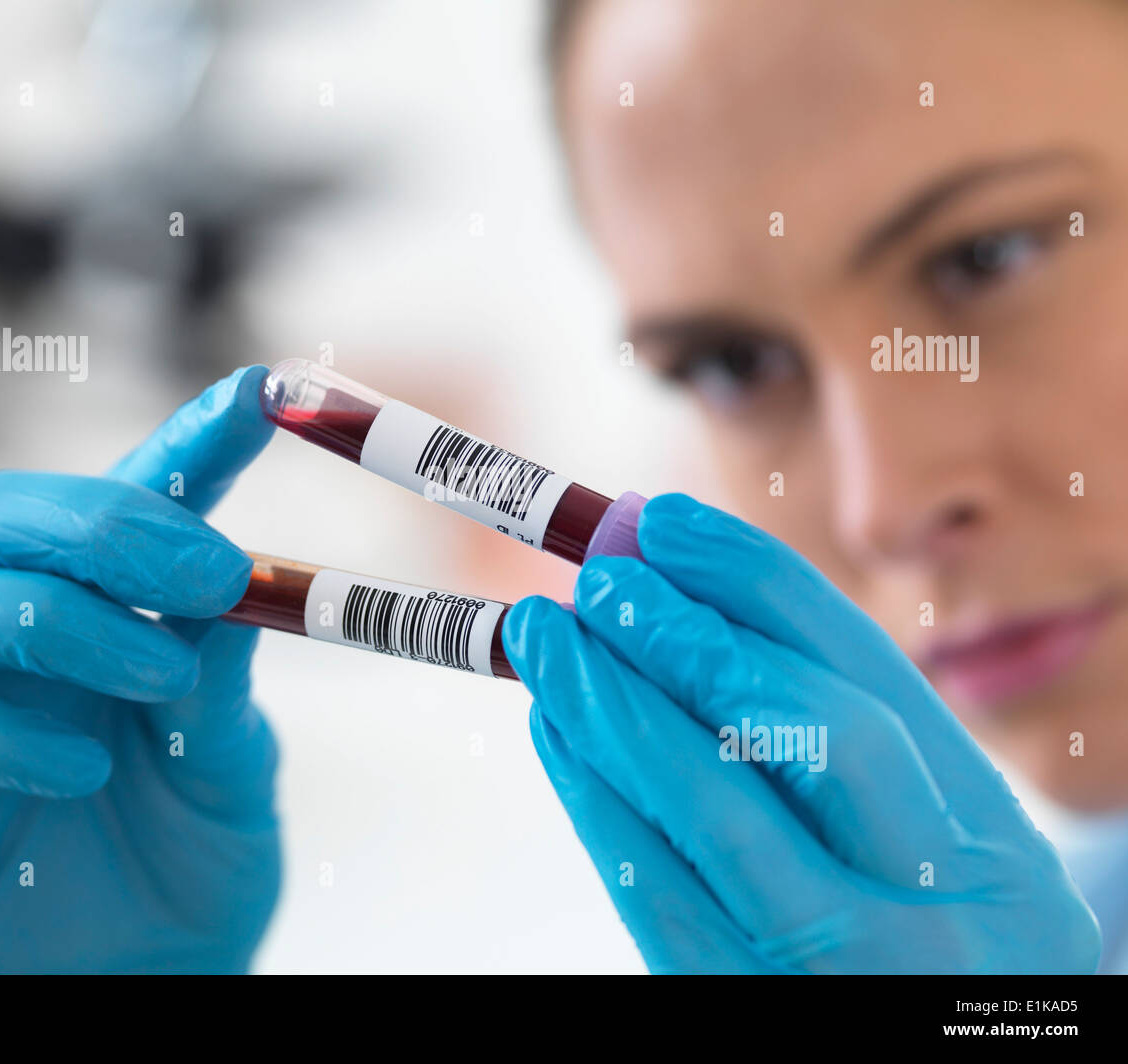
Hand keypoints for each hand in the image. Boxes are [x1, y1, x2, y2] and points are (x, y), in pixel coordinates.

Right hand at [0, 366, 278, 973]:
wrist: (140, 985)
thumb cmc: (190, 864)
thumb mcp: (233, 770)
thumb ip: (226, 686)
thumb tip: (240, 588)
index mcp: (109, 613)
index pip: (137, 501)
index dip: (193, 439)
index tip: (265, 391)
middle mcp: (14, 637)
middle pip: (8, 514)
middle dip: (109, 525)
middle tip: (209, 573)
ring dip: (58, 621)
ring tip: (159, 679)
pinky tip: (79, 773)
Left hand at [502, 493, 1100, 973]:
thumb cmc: (923, 958)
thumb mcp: (937, 861)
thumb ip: (842, 747)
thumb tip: (683, 596)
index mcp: (993, 843)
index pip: (868, 675)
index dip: (756, 584)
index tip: (666, 521)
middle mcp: (939, 905)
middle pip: (809, 736)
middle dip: (691, 640)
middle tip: (599, 579)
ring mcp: (848, 970)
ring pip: (716, 814)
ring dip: (615, 708)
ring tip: (546, 638)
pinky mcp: (751, 1017)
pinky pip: (660, 902)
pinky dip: (598, 803)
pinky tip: (557, 733)